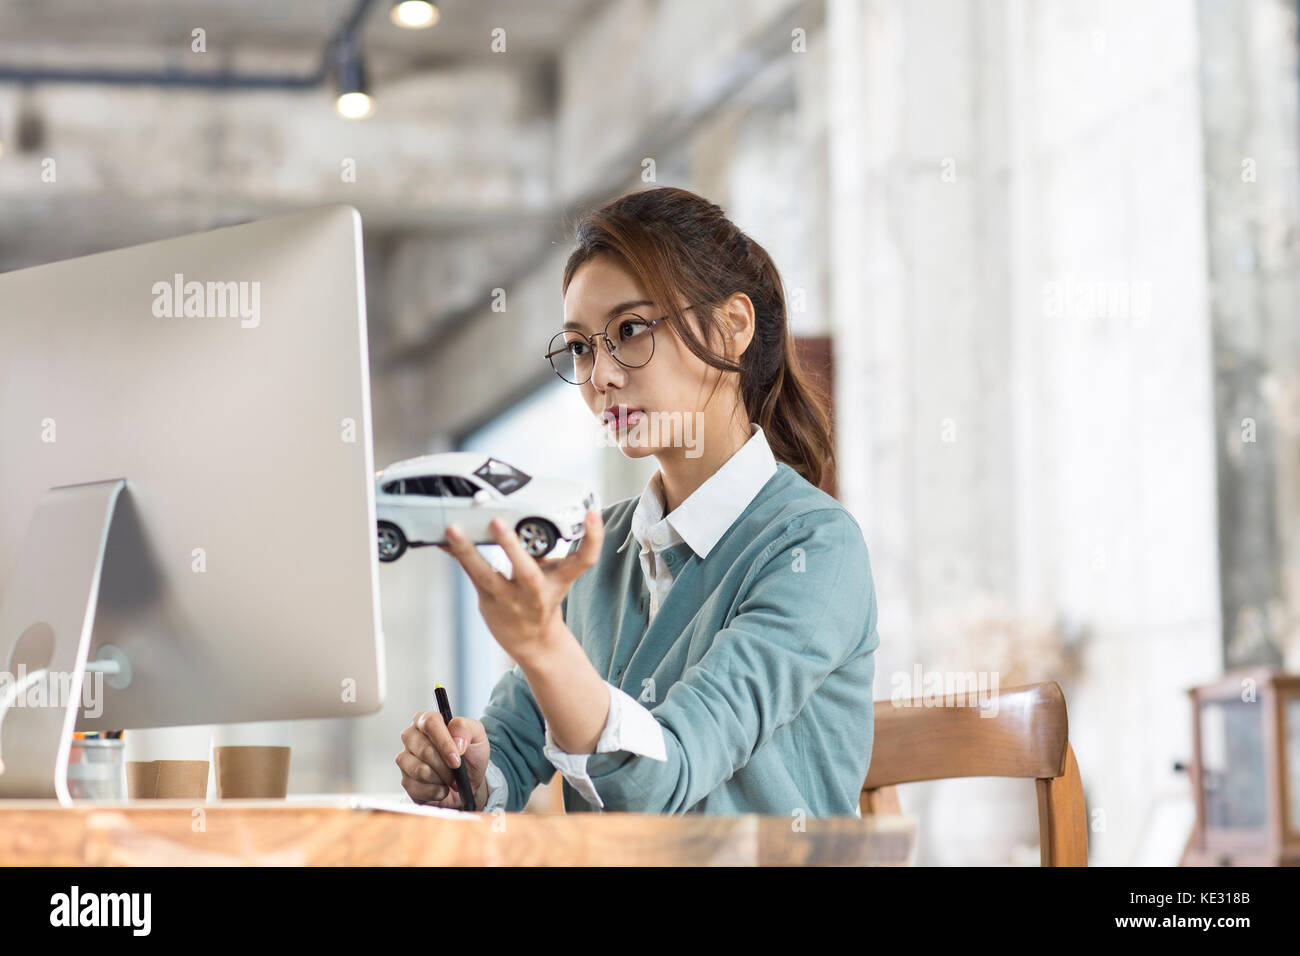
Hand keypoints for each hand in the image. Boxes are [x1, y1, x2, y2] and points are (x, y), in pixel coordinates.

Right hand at [397, 710, 490, 808]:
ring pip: (421, 771)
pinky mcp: (406, 781)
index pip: (429, 723)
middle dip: (447, 765)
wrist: (469, 781)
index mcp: (426, 720)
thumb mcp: (477, 736)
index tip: (456, 757)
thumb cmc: (470, 754)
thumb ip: (467, 729)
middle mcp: (411, 737)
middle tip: (458, 769)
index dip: (444, 741)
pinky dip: (436, 791)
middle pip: (425, 750)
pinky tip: (442, 787)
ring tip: (450, 778)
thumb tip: (456, 742)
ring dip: (442, 778)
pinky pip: (418, 788)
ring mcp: (405, 759)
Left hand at [437, 510, 602, 665]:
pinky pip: (470, 574)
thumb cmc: (542, 597)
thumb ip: (541, 548)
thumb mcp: (553, 573)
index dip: (593, 538)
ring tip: (454, 530)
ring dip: (469, 552)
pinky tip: (444, 540)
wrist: (533, 640)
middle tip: (498, 522)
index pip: (585, 560)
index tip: (593, 515)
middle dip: (512, 547)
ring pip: (487, 575)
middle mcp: (537, 592)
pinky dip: (457, 554)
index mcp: (560, 580)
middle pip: (528, 572)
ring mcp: (510, 600)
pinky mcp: (488, 601)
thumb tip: (518, 514)